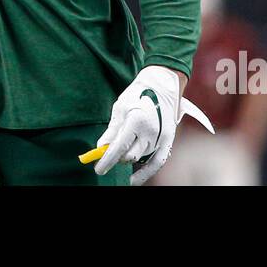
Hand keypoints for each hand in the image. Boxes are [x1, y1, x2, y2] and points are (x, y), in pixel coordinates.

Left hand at [93, 65, 187, 185]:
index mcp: (136, 121)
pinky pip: (157, 163)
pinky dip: (145, 173)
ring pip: (140, 158)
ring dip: (128, 158)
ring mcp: (161, 137)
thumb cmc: (137, 94)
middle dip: (116, 158)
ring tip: (121, 151)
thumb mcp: (120, 108)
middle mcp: (150, 131)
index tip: (98, 169)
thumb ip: (112, 130)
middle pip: (129, 156)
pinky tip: (133, 180)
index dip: (107, 160)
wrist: (161, 86)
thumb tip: (100, 148)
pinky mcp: (168, 141)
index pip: (119, 147)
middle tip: (107, 155)